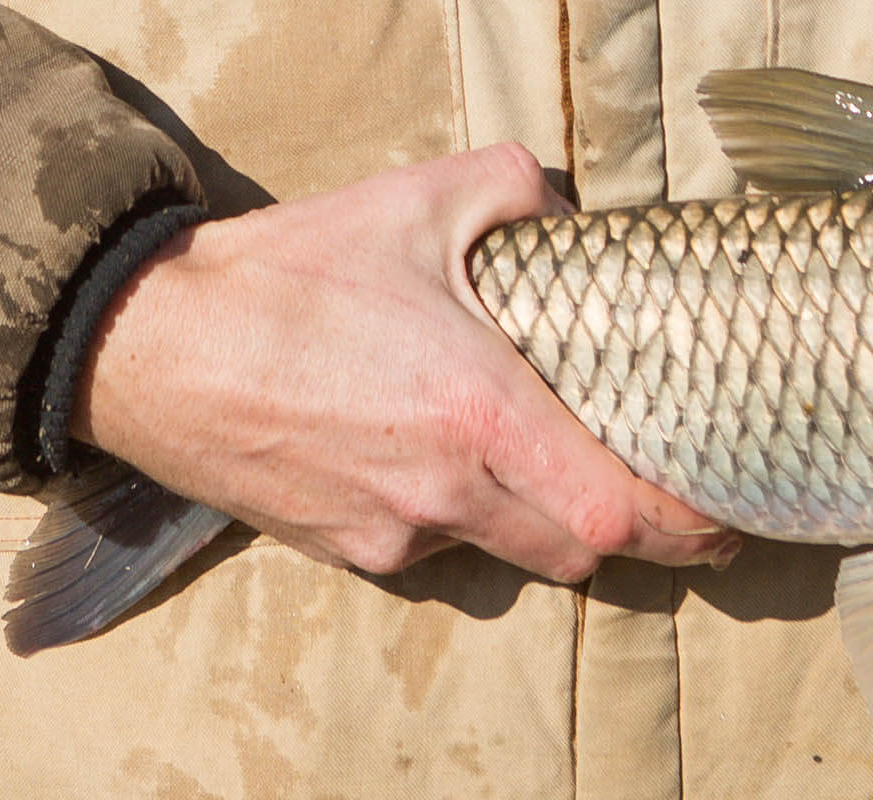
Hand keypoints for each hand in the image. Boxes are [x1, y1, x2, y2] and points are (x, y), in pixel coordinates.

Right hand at [71, 143, 739, 580]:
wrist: (149, 348)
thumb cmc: (287, 275)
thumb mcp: (416, 201)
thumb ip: (520, 193)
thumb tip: (576, 214)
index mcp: (479, 413)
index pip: (615, 512)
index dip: (683, 529)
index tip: (723, 520)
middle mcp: (445, 491)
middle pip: (580, 554)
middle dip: (634, 539)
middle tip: (670, 507)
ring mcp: (392, 533)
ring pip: (508, 555)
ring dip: (544, 526)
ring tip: (554, 473)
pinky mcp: (346, 553)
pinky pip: (433, 552)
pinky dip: (463, 521)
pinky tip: (446, 467)